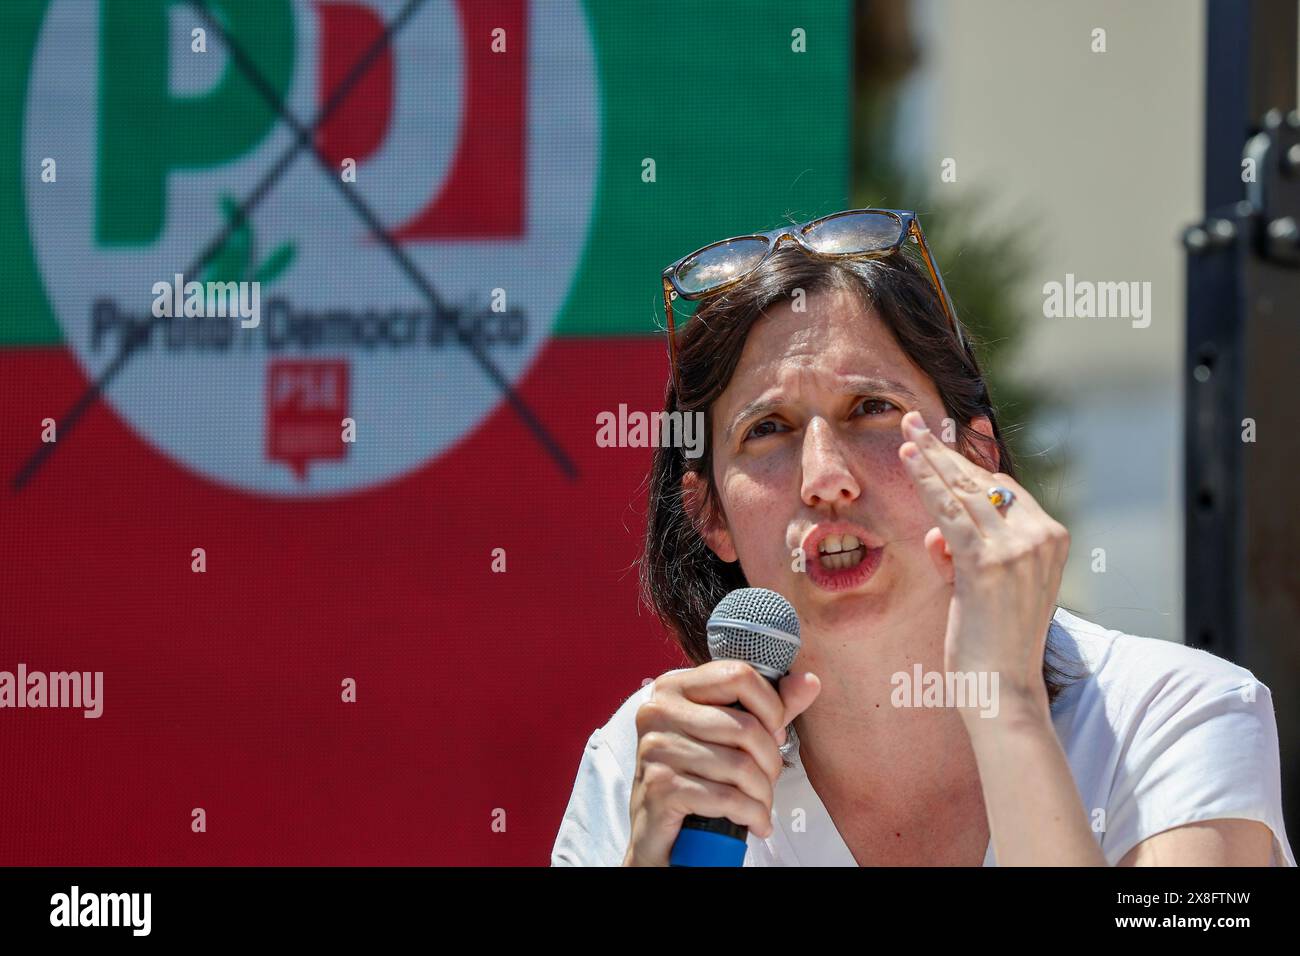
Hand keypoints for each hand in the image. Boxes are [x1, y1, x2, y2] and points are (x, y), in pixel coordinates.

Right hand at [622, 661, 820, 865]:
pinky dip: (751, 815)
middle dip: (771, 761)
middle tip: (768, 779)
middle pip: (745, 726)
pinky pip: (726, 798)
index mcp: (674, 687)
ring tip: (760, 804)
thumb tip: (809, 681)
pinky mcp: (660, 786)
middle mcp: (658, 710)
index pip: (739, 676)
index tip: (775, 732)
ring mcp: (656, 748)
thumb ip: (770, 707)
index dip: (771, 706)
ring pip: (740, 766)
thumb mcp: (733, 736)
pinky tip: (753, 822)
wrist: (660, 832)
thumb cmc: (697, 778)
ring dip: (762, 794)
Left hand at [897, 410, 1067, 714]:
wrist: (1003, 686)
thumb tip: (936, 533)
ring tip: (907, 430)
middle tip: (917, 420)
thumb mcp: (983, 585)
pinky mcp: (988, 562)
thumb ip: (964, 552)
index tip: (947, 436)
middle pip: (984, 481)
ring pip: (965, 490)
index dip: (970, 461)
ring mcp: (1018, 548)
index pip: (1004, 487)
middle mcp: (1041, 537)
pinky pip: (950, 512)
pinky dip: (928, 483)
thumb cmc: (991, 640)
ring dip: (931, 458)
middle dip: (946, 449)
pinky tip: (911, 460)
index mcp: (1051, 538)